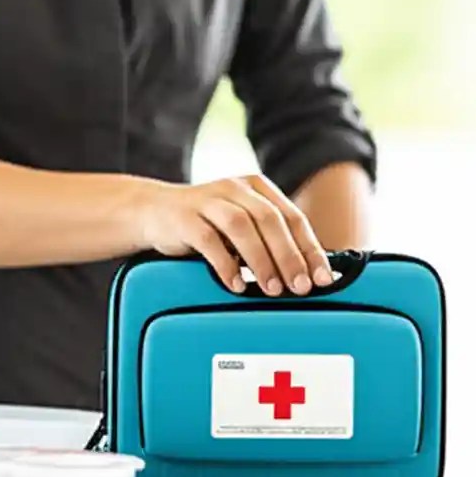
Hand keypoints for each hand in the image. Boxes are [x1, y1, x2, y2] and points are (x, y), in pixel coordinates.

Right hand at [134, 175, 333, 294]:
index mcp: (256, 187)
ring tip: (271, 289)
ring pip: (242, 227)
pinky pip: (208, 240)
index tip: (322, 277)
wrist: (153, 211)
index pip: (292, 217)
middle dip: (289, 257)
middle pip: (270, 220)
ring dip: (261, 261)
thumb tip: (305, 274)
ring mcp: (208, 201)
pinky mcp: (184, 217)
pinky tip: (235, 284)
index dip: (310, 249)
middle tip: (301, 287)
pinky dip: (225, 264)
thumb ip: (268, 240)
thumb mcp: (240, 223)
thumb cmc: (205, 224)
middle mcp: (235, 188)